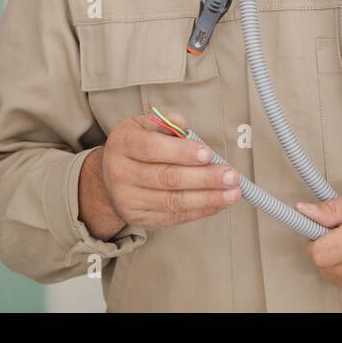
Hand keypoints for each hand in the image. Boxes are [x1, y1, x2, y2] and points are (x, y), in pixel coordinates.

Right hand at [95, 109, 240, 230]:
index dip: (182, 152)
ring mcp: (128, 199)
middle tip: (230, 176)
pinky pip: (173, 217)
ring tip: (232, 193)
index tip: (208, 153)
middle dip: (203, 178)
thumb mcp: (144, 125)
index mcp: (123, 143)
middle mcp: (120, 173)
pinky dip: (199, 211)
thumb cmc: (135, 146)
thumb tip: (184, 128)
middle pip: (167, 178)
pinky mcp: (139, 218)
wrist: (109, 178)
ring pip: (173, 201)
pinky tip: (218, 204)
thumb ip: (166, 124)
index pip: (153, 148)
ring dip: (207, 198)